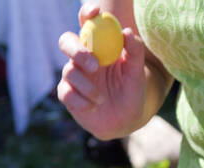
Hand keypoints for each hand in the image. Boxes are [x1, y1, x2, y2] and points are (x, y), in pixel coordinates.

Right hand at [56, 3, 148, 140]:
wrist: (126, 120)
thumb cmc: (131, 90)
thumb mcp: (137, 72)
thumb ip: (135, 51)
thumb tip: (127, 32)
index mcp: (97, 44)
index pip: (87, 22)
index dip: (87, 14)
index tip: (95, 12)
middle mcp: (81, 57)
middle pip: (66, 41)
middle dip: (77, 51)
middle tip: (94, 65)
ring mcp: (72, 75)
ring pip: (68, 71)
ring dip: (87, 87)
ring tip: (102, 99)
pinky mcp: (67, 94)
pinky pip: (66, 93)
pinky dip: (82, 101)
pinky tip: (93, 106)